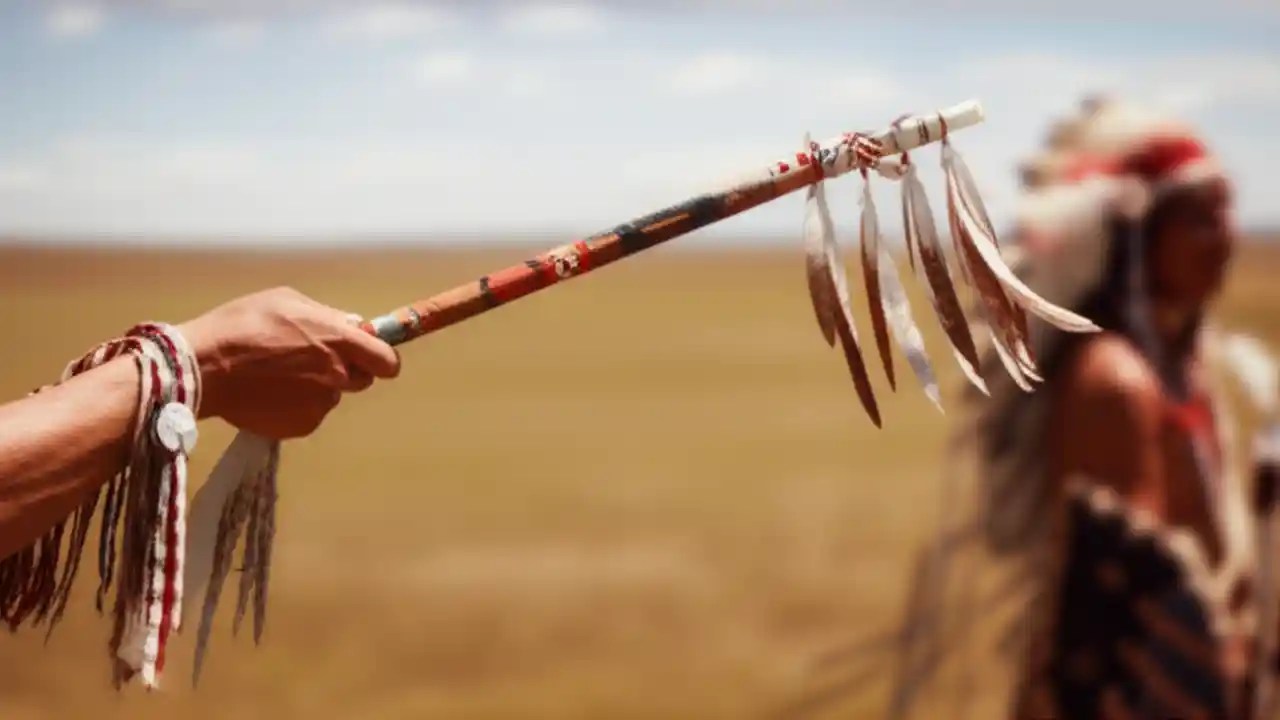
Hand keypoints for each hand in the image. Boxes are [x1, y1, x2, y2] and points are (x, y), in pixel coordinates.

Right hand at [177, 286, 400, 438]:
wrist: (204, 368)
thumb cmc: (242, 325)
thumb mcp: (286, 301)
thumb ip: (327, 314)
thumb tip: (352, 324)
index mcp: (340, 341)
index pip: (387, 361)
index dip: (382, 358)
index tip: (371, 356)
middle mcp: (337, 376)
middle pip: (361, 379)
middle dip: (345, 369)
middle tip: (310, 358)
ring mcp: (320, 404)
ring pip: (331, 395)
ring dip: (316, 387)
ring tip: (278, 374)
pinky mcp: (301, 426)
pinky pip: (309, 413)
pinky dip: (296, 405)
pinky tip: (270, 392)